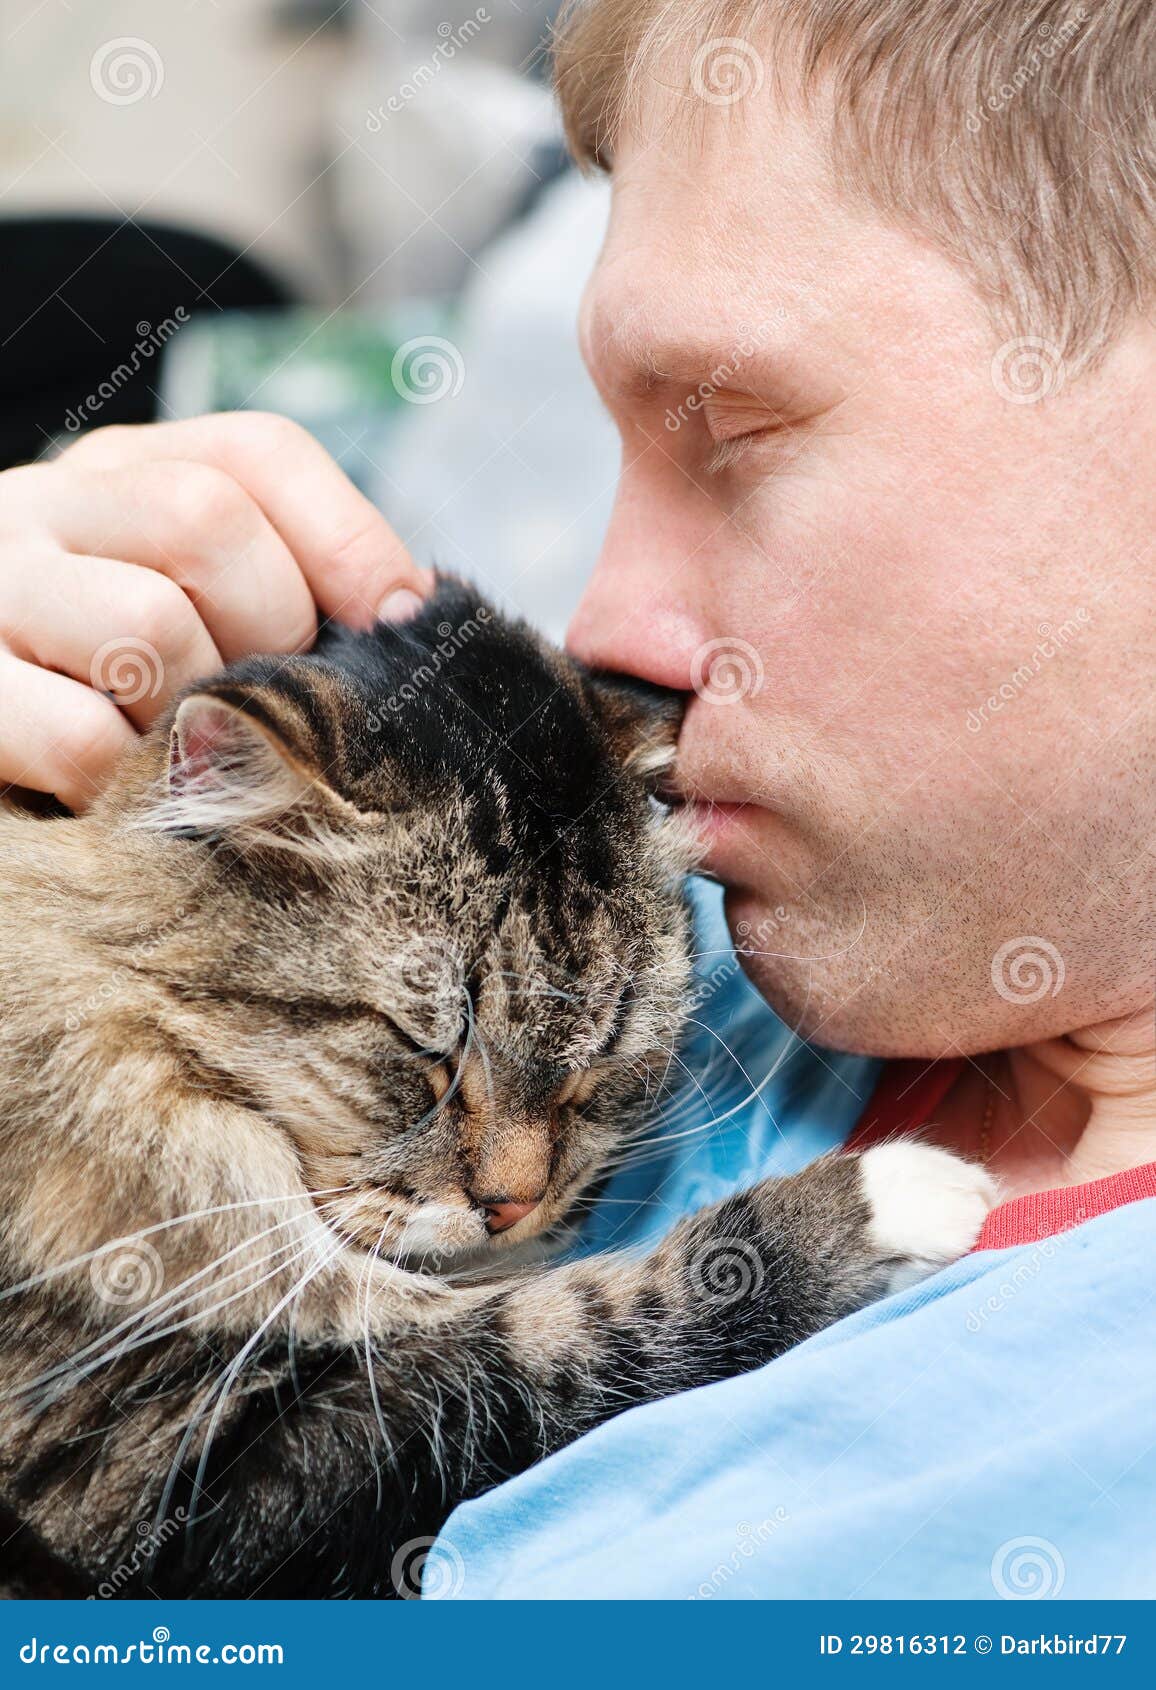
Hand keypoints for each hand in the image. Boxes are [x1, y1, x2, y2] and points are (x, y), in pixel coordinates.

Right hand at [0, 414, 428, 810]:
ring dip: (200, 714)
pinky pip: (82, 734)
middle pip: (207, 518)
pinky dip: (129, 782)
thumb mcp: (189, 616)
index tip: (398, 623)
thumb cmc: (102, 701)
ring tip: (186, 759)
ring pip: (149, 621)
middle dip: (273, 633)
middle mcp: (44, 506)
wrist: (1, 754)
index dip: (349, 538)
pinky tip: (122, 799)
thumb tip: (409, 617)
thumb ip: (280, 597)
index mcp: (118, 475)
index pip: (258, 454)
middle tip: (265, 711)